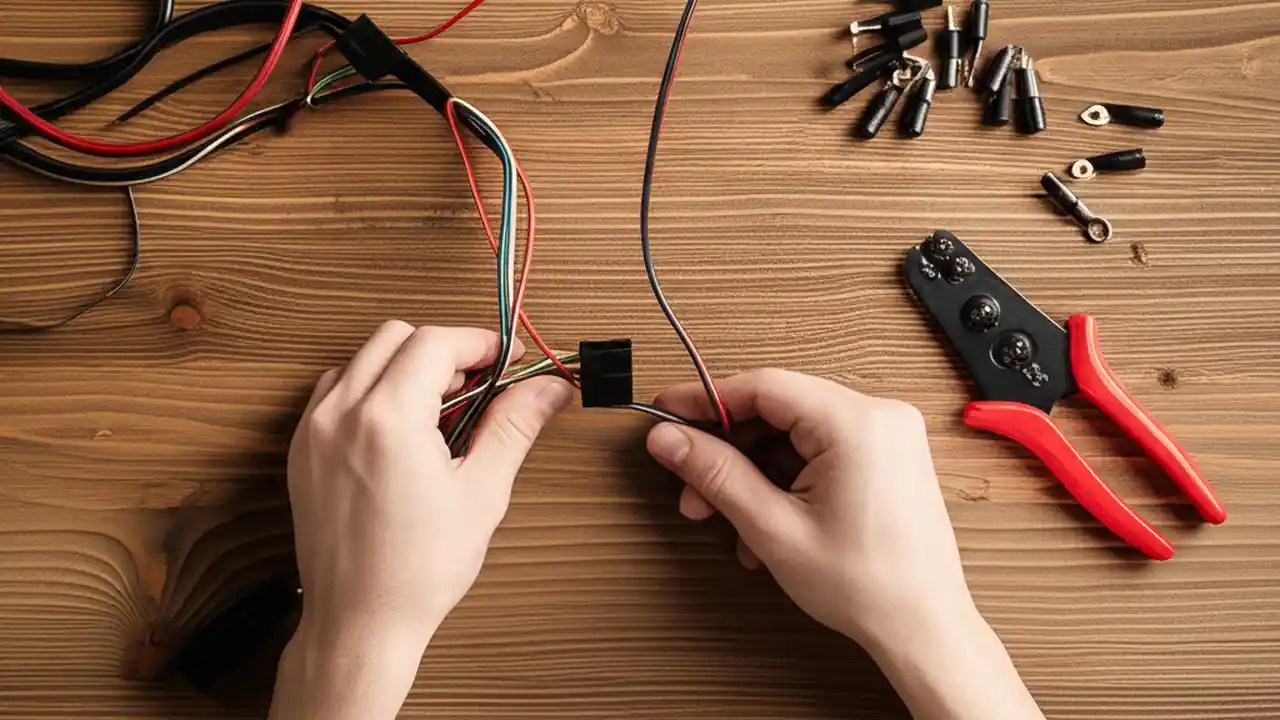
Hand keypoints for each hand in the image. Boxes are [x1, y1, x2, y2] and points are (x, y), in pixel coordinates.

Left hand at [271, 322, 572, 719]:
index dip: (480, 342)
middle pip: (396, 337)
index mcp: (388, 419)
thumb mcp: (482, 492)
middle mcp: (341, 414)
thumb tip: (549, 388)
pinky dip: (371, 388)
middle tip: (481, 383)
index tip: (508, 359)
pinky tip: (402, 426)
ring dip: (405, 365)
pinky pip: (335, 390)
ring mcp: (313, 430)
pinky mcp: (301, 449)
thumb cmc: (418, 570)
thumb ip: (515, 426)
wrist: (360, 621)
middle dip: (444, 350)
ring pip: (363, 358)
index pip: (436, 342)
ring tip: (441, 409)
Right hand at [647, 370, 1045, 718]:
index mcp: (856, 423)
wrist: (924, 628)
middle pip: (777, 410)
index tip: (667, 411)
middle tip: (694, 491)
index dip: (706, 399)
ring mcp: (887, 435)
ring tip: (733, 523)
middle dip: (730, 452)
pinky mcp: (887, 455)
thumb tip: (668, 438)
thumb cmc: (867, 586)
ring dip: (755, 474)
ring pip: (794, 434)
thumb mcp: (773, 528)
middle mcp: (878, 415)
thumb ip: (716, 475)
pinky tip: (766, 523)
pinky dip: (786, 480)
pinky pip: (820, 450)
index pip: (762, 387)